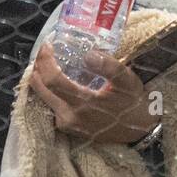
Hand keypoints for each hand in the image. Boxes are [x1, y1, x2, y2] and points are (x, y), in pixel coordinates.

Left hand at [29, 43, 159, 144]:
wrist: (139, 130)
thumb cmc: (133, 102)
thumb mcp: (127, 80)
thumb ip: (108, 67)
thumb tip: (87, 55)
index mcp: (83, 104)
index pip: (52, 80)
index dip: (45, 61)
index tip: (47, 45)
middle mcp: (69, 117)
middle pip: (41, 89)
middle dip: (38, 67)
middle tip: (43, 51)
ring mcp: (67, 125)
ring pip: (43, 99)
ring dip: (40, 79)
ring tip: (46, 62)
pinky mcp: (68, 128)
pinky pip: (50, 106)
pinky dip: (47, 90)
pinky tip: (54, 79)